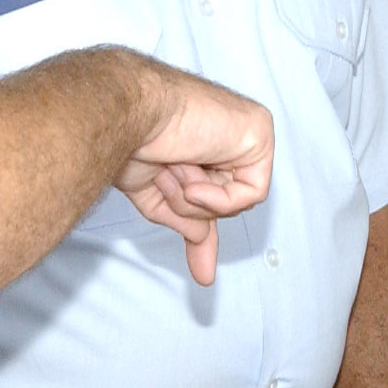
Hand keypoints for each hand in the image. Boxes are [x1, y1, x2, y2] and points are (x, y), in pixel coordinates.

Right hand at [117, 67, 273, 286]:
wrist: (128, 114)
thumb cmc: (131, 143)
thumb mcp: (161, 198)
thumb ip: (190, 228)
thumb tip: (207, 273)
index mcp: (204, 143)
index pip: (217, 194)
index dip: (199, 216)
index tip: (203, 272)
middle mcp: (229, 135)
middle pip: (226, 202)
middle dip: (190, 203)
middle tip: (165, 175)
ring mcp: (246, 132)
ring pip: (237, 200)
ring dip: (197, 197)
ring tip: (173, 165)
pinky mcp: (258, 133)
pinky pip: (251, 193)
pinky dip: (219, 197)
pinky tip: (193, 177)